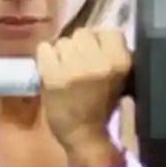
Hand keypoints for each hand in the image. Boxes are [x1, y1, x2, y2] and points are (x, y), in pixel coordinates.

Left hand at [35, 28, 130, 155]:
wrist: (83, 135)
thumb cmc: (102, 107)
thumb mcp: (121, 78)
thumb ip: (113, 53)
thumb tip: (97, 34)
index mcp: (120, 61)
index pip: (109, 31)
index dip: (99, 40)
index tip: (95, 54)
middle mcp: (98, 62)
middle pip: (83, 33)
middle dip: (79, 46)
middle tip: (78, 63)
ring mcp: (74, 68)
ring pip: (63, 41)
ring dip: (62, 53)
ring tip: (65, 69)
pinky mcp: (52, 75)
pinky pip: (44, 48)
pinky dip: (45, 57)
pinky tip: (52, 70)